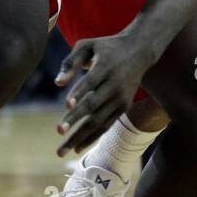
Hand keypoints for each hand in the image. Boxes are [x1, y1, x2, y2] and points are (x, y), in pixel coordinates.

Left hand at [55, 33, 156, 156]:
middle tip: (58, 131)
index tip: (66, 106)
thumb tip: (57, 83)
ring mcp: (121, 97)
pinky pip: (106, 125)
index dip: (79, 94)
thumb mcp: (87, 45)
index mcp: (106, 66)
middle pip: (93, 105)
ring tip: (61, 151)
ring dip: (80, 136)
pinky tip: (77, 148)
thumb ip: (70, 61)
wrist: (139, 50)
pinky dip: (92, 137)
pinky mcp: (124, 107)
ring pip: (99, 121)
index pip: (91, 82)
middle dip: (76, 119)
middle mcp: (115, 84)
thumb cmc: (106, 47)